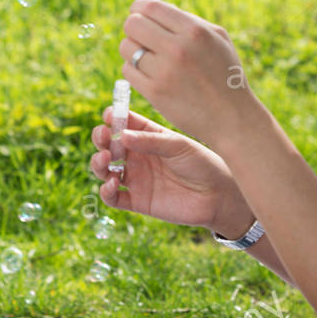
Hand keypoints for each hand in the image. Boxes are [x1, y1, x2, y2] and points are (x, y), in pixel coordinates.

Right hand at [89, 108, 253, 234]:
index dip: (112, 118)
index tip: (109, 116)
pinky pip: (113, 198)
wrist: (217, 195)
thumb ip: (151, 142)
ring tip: (106, 160)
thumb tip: (121, 135)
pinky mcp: (137, 201)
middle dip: (100, 139)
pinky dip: (106, 191)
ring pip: (105, 170)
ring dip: (98, 164)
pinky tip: (112, 184)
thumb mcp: (178, 146)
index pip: (122, 123)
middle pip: (108, 145)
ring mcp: (136, 178)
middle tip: (103, 137)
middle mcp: (138, 156)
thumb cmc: (202, 164)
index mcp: (147, 137)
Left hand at [119, 0, 259, 149]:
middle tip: (141, 38)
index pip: (149, 7)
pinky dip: (133, 71)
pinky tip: (147, 74)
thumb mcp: (218, 38)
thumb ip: (188, 21)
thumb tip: (153, 12)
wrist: (231, 117)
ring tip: (146, 57)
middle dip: (132, 28)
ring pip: (126, 48)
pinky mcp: (155, 93)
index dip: (137, 8)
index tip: (137, 15)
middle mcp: (178, 48)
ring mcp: (164, 72)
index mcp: (194, 31)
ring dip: (131, 51)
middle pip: (132, 25)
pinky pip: (127, 71)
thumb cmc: (225, 74)